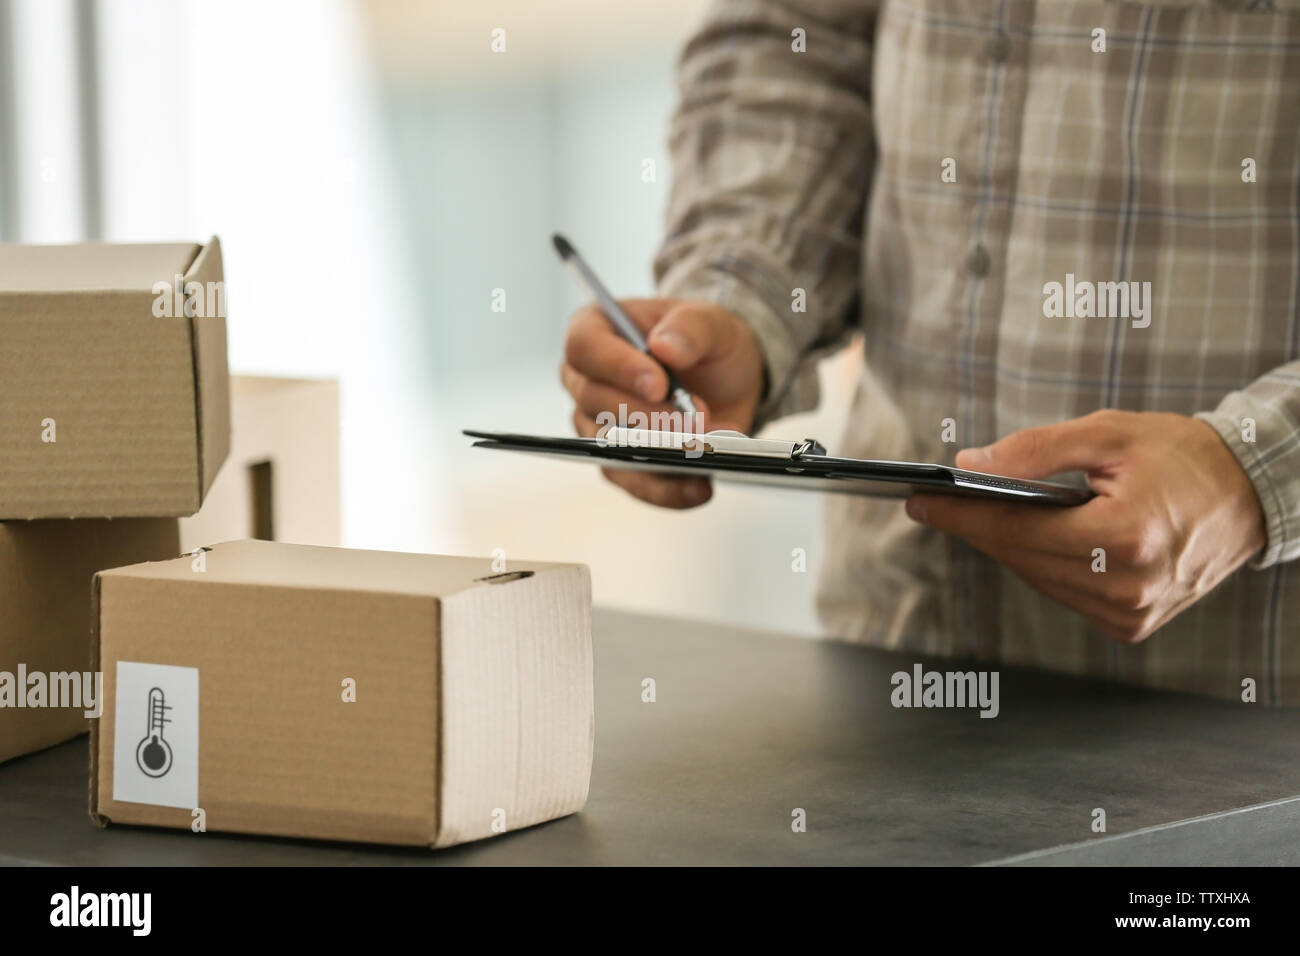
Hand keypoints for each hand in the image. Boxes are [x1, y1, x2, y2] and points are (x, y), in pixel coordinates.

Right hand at [561, 298, 764, 507]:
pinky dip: (666, 489)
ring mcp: (596, 425)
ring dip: (659, 455)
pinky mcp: (618, 461)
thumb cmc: (704, 342)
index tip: (658, 385)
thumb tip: (665, 348)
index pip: (585, 348)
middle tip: (696, 424)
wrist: (725, 378)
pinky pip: (632, 480)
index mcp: (595, 330)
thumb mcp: (711, 322)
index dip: (618, 368)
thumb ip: (690, 327)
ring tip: (704, 456)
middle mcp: (585, 379)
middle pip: (595, 402)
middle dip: (648, 417)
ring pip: (610, 447)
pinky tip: (698, 486)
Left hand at [904, 410, 1267, 642]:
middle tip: (935, 501)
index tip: (918, 500)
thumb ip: (1036, 450)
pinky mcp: (1131, 625)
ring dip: (1006, 546)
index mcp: (1124, 539)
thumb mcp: (1109, 434)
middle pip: (1020, 557)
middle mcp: (1126, 588)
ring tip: (974, 513)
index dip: (961, 513)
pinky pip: (1063, 592)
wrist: (1251, 495)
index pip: (1016, 528)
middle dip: (976, 526)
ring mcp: (1130, 614)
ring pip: (1037, 578)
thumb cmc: (1184, 457)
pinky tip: (1028, 536)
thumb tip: (969, 464)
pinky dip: (1040, 564)